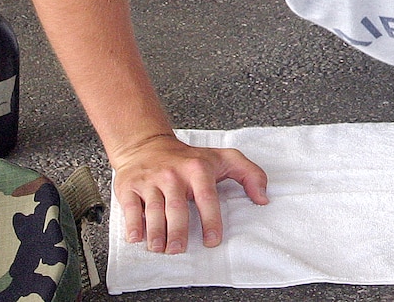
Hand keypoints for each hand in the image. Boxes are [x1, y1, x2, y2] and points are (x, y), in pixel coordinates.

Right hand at [112, 133, 268, 252]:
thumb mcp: (224, 158)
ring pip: (154, 210)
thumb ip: (250, 174)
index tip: (212, 240)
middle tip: (179, 249)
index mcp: (197, 168)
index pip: (207, 196)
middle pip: (177, 207)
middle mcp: (173, 174)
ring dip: (157, 233)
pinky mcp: (130, 185)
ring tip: (161, 248)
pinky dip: (134, 224)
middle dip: (178, 231)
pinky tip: (137, 237)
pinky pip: (131, 207)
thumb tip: (263, 198)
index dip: (210, 219)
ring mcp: (151, 180)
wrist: (146, 144)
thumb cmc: (188, 158)